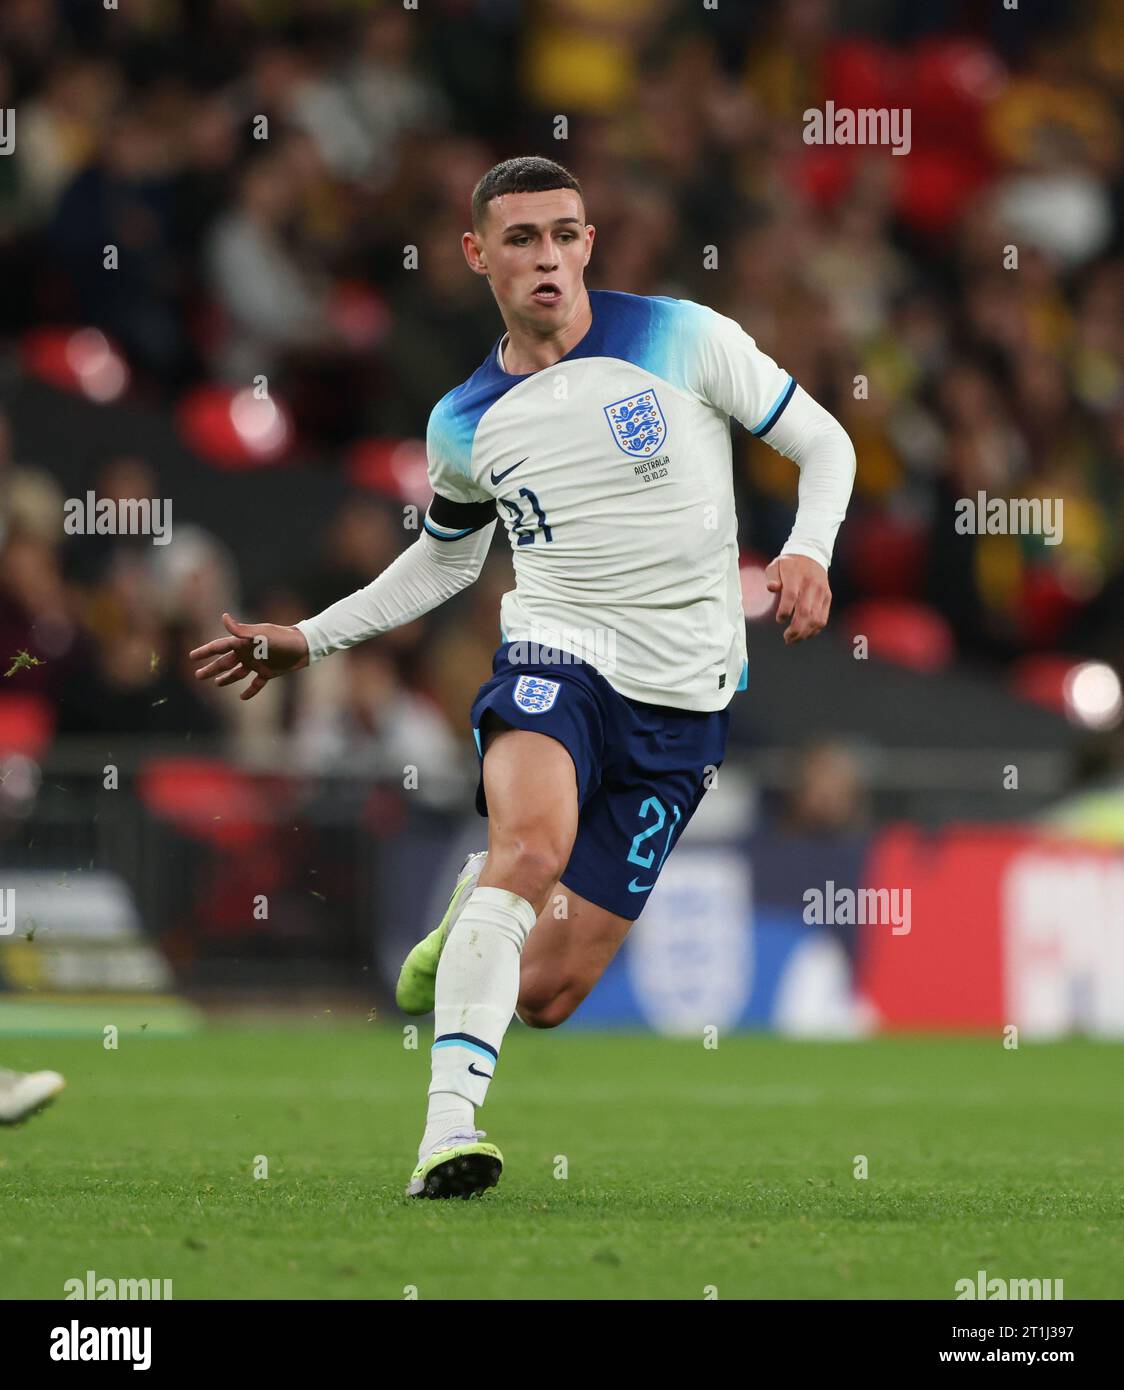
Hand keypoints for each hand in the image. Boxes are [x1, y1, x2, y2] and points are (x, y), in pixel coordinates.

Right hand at [189, 612, 308, 700]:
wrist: (304, 646)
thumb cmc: (282, 638)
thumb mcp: (261, 634)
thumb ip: (241, 629)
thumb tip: (223, 617)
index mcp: (243, 642)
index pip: (219, 647)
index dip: (205, 651)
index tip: (191, 656)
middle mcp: (247, 652)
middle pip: (225, 662)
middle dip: (211, 668)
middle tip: (197, 675)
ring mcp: (257, 663)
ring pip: (237, 673)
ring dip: (226, 678)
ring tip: (216, 684)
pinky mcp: (268, 673)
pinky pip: (256, 684)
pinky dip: (249, 691)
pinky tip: (242, 696)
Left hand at [765, 555, 830, 644]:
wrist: (811, 554)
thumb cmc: (789, 564)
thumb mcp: (776, 565)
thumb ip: (771, 577)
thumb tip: (771, 588)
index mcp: (796, 576)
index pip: (792, 596)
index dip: (785, 611)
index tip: (779, 619)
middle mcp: (811, 585)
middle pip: (805, 611)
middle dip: (796, 629)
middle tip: (786, 638)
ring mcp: (821, 592)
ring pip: (816, 618)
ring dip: (805, 633)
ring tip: (793, 640)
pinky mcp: (827, 597)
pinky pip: (823, 617)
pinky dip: (815, 630)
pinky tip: (805, 635)